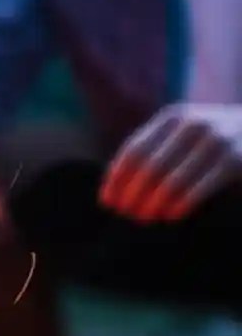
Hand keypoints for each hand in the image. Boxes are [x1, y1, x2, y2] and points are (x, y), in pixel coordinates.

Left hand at [101, 104, 241, 222]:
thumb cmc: (214, 137)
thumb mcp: (184, 131)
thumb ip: (156, 148)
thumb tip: (118, 186)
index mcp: (172, 117)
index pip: (134, 150)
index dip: (117, 178)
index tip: (107, 202)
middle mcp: (191, 124)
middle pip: (149, 166)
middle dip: (133, 194)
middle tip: (125, 215)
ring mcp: (215, 140)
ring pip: (172, 180)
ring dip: (153, 204)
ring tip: (143, 219)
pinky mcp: (235, 160)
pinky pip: (198, 188)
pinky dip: (180, 205)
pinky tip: (170, 216)